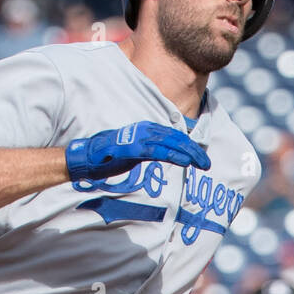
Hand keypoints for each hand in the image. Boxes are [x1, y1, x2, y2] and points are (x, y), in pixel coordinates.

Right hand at [66, 121, 209, 189]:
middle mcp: (145, 130)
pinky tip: (186, 161)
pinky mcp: (134, 149)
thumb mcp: (132, 153)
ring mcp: (139, 138)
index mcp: (146, 130)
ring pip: (172, 144)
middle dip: (194, 151)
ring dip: (189, 154)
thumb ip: (147, 152)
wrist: (87, 158)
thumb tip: (160, 157)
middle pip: (176, 138)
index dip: (188, 146)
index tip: (200, 157)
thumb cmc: (106, 157)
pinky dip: (174, 156)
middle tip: (207, 163)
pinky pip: (159, 152)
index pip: (173, 136)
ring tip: (202, 164)